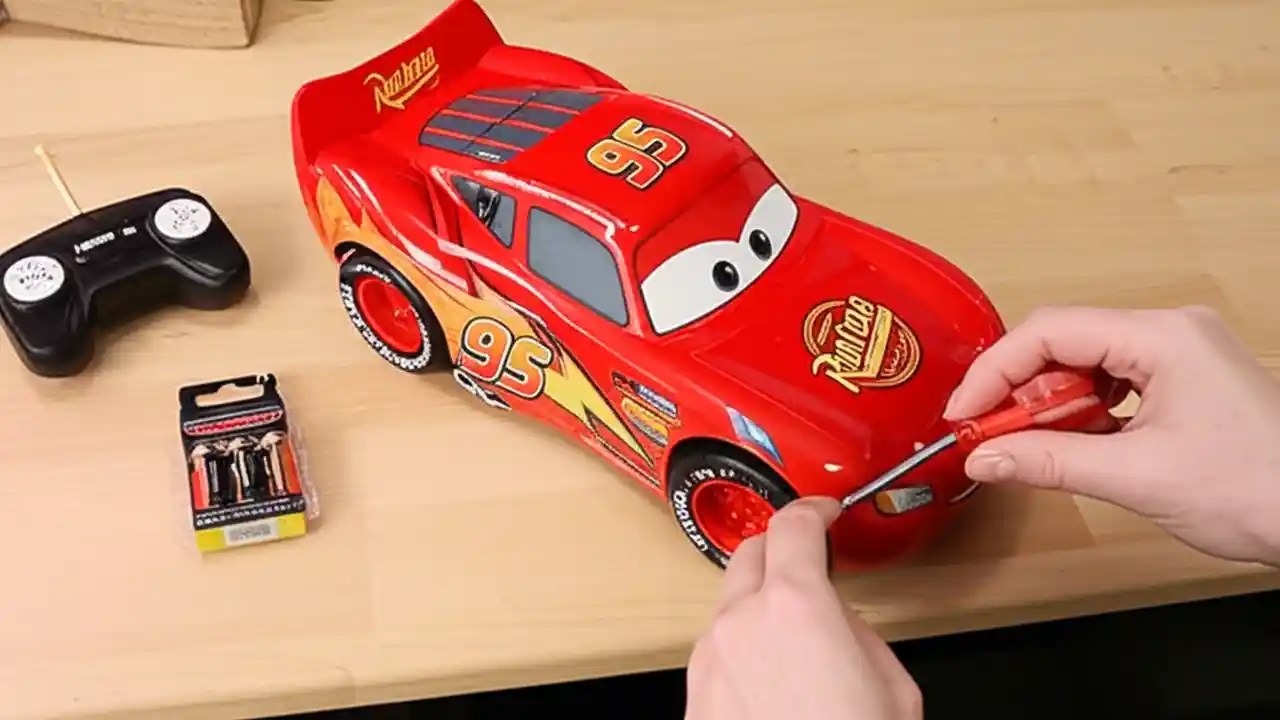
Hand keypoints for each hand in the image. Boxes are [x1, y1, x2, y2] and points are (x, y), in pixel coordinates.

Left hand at [685, 497, 921, 719]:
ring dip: (758, 608)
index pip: (794, 525)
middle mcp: (741, 624)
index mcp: (797, 607)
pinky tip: (770, 682)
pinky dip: (739, 652)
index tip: (822, 513)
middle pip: (750, 554)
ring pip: (729, 607)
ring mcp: (709, 659)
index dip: (813, 510)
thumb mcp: (890, 681)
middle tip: (808, 567)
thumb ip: (856, 628)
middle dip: (781, 552)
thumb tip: (836, 616)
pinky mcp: (693, 696)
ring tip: (793, 644)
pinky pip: (715, 653)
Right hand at [944, 305, 1279, 565]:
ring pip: (1085, 361)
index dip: (995, 371)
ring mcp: (1180, 353)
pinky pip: (1113, 380)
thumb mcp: (1137, 477)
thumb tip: (984, 456)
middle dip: (1017, 390)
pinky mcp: (1184, 380)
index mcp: (1163, 337)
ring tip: (1023, 443)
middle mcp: (1170, 332)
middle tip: (985, 434)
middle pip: (1064, 341)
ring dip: (1048, 402)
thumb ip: (1050, 461)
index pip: (1051, 332)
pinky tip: (1068, 441)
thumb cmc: (1258, 490)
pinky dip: (1081, 410)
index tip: (963, 412)